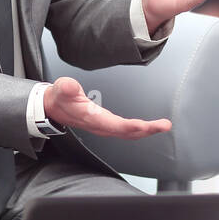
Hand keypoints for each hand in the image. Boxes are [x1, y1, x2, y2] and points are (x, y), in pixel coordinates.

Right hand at [44, 76, 171, 138]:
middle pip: (127, 132)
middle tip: (165, 125)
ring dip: (147, 131)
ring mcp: (104, 127)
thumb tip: (69, 86)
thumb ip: (65, 88)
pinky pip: (127, 130)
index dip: (130, 126)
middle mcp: (100, 126)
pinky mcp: (107, 124)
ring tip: (163, 126)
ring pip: (129, 133)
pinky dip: (140, 129)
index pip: (114, 125)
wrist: (53, 108)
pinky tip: (150, 127)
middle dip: (147, 130)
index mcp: (91, 118)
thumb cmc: (59, 98)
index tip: (145, 125)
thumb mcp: (60, 89)